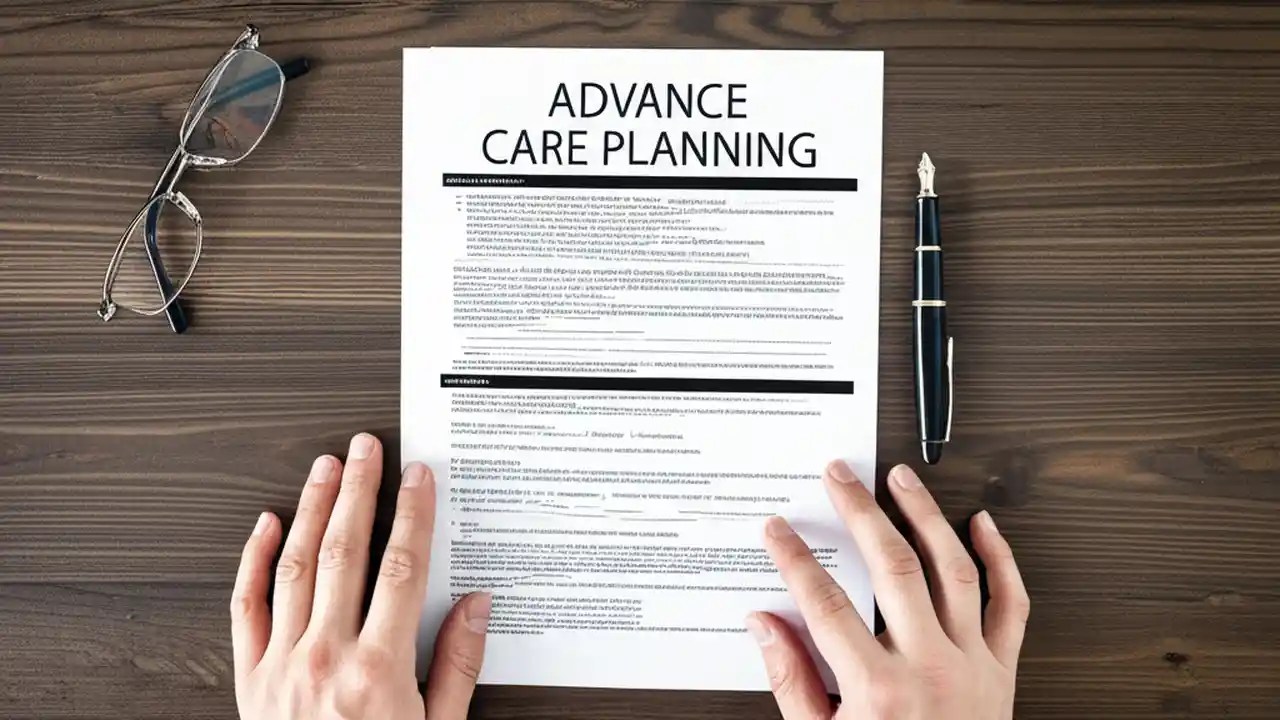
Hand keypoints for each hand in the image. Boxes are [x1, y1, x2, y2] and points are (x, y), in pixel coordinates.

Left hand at [230, 433, 489, 719]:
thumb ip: (457, 665)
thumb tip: (476, 605)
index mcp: (378, 670)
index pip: (401, 568)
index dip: (412, 514)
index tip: (418, 477)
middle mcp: (325, 658)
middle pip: (346, 552)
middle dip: (359, 491)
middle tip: (366, 448)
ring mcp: (282, 665)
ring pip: (296, 566)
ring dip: (312, 509)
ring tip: (324, 468)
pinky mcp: (250, 679)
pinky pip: (246, 607)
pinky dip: (254, 560)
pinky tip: (267, 524)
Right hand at [748, 462, 1028, 719]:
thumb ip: (791, 681)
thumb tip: (764, 625)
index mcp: (878, 690)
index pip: (824, 604)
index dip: (795, 559)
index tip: (777, 531)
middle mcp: (929, 668)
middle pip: (891, 567)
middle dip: (860, 512)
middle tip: (840, 476)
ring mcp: (971, 664)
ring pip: (953, 569)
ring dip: (926, 516)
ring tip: (903, 479)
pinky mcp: (1001, 670)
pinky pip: (1011, 604)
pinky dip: (1001, 559)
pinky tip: (983, 525)